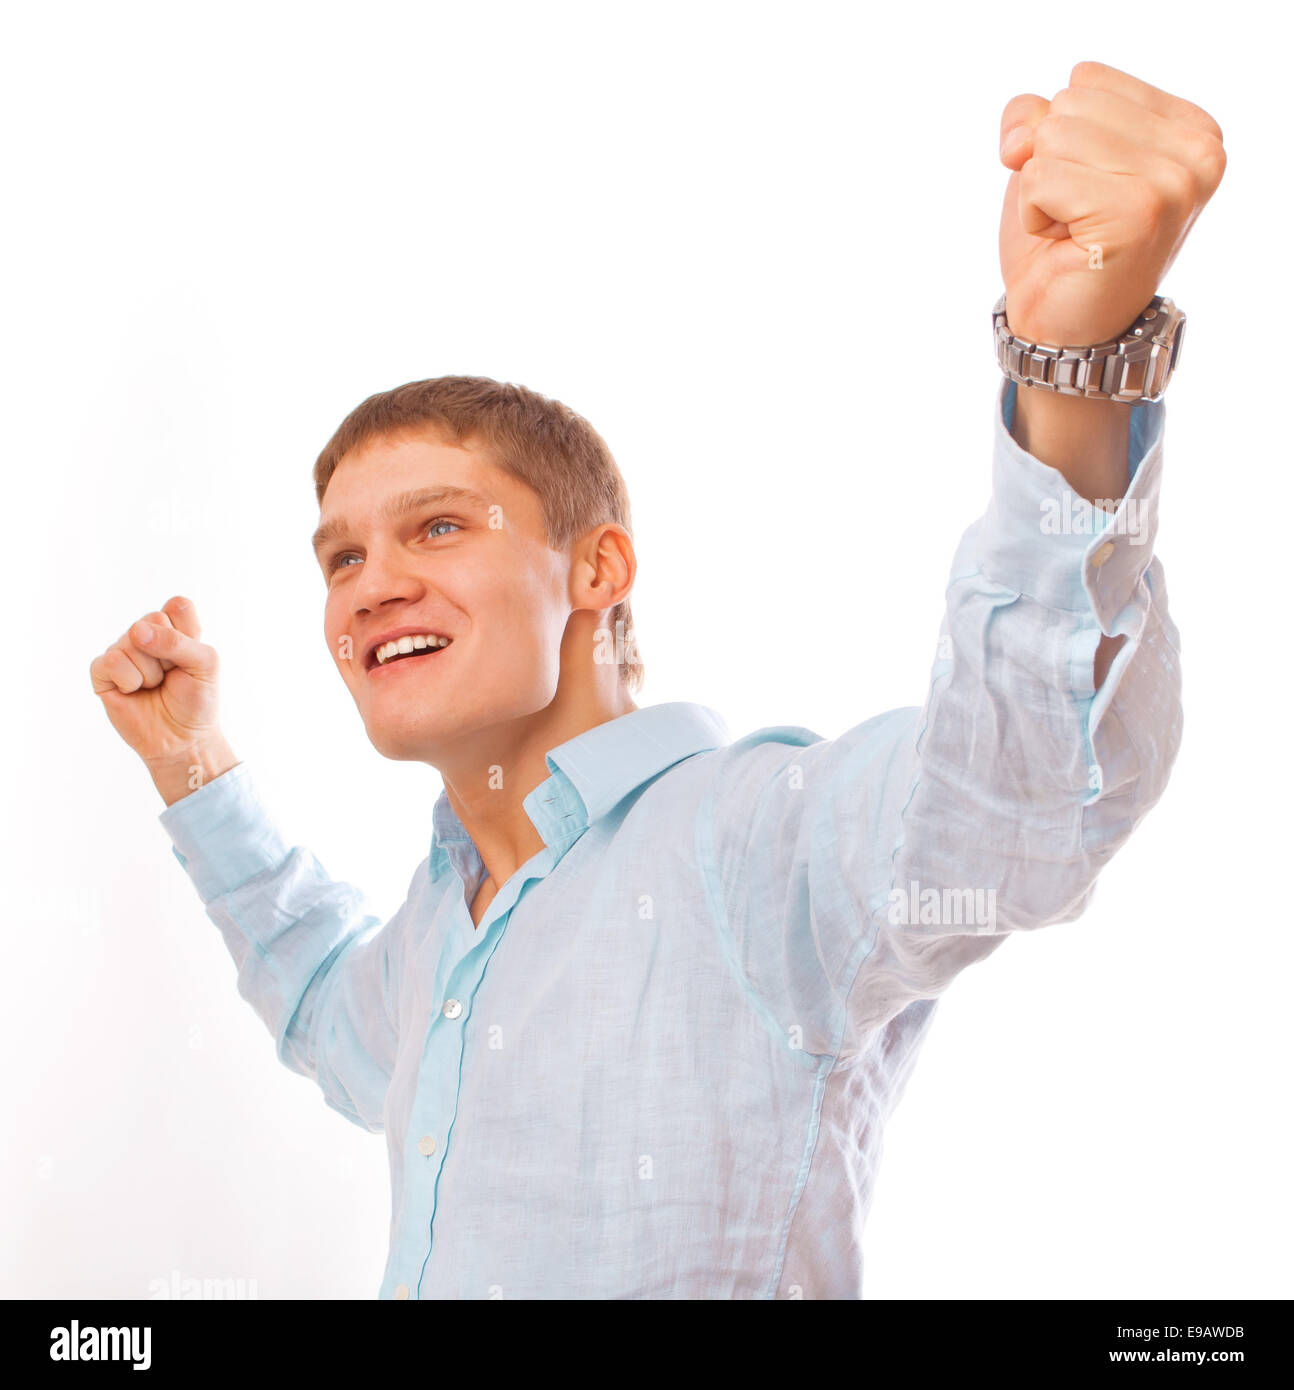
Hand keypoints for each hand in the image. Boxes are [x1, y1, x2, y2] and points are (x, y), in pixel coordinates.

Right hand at [89, 595, 224, 771]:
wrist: (182, 738)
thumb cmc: (197, 700)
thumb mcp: (205, 665)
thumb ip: (179, 641)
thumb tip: (136, 631)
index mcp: (173, 626)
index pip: (177, 606)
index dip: (188, 633)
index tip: (192, 658)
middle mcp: (144, 633)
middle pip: (152, 621)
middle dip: (169, 656)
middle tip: (172, 675)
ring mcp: (121, 651)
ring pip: (131, 642)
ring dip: (150, 673)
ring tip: (154, 687)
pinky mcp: (102, 672)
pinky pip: (110, 662)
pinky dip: (129, 681)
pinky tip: (133, 692)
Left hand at [999, 61, 1225, 347]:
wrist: (1062, 324)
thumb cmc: (1062, 242)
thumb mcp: (1046, 159)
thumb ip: (1033, 117)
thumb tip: (1022, 139)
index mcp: (1191, 127)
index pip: (1087, 79)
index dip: (1059, 135)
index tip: (1086, 187)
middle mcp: (1196, 150)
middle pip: (1070, 105)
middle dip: (1050, 163)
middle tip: (1076, 214)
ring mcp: (1172, 182)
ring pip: (1054, 138)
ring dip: (1042, 191)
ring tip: (1073, 229)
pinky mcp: (1136, 213)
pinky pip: (1040, 178)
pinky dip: (1034, 214)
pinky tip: (1066, 243)